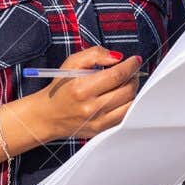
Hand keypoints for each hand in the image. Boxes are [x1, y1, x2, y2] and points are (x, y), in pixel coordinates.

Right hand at [26, 46, 140, 141]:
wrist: (48, 115)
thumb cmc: (60, 88)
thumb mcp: (71, 64)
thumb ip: (95, 54)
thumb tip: (117, 57)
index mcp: (81, 88)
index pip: (116, 75)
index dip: (131, 66)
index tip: (135, 60)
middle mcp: (90, 107)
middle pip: (127, 90)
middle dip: (133, 78)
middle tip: (130, 72)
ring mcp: (97, 121)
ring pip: (129, 104)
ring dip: (132, 91)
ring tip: (125, 84)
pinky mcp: (101, 130)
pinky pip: (124, 116)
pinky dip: (127, 105)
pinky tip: (121, 97)